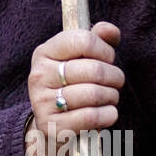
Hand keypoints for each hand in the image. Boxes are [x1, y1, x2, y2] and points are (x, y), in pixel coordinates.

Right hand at [25, 22, 123, 155]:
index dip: (105, 49)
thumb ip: (97, 38)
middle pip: (93, 70)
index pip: (83, 40)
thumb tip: (111, 31)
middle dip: (115, 76)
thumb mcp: (80, 57)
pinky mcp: (50, 125)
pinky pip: (90, 117)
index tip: (108, 58)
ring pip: (94, 94)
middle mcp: (39, 74)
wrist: (51, 121)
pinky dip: (108, 115)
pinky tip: (109, 113)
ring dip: (112, 96)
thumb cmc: (72, 83)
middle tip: (116, 81)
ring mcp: (41, 101)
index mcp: (45, 52)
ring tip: (111, 97)